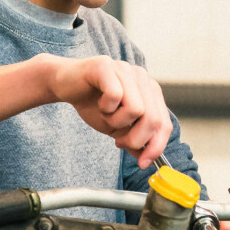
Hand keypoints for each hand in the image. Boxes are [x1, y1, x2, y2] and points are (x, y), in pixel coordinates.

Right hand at [47, 56, 172, 168]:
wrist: (64, 85)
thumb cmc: (93, 103)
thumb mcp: (117, 127)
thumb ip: (133, 140)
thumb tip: (146, 158)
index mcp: (150, 91)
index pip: (164, 123)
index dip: (156, 146)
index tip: (143, 163)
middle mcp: (142, 77)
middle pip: (153, 119)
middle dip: (135, 139)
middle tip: (118, 142)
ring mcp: (125, 69)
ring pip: (136, 109)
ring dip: (116, 122)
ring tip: (106, 114)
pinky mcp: (106, 66)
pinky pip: (115, 95)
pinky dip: (105, 108)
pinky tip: (99, 103)